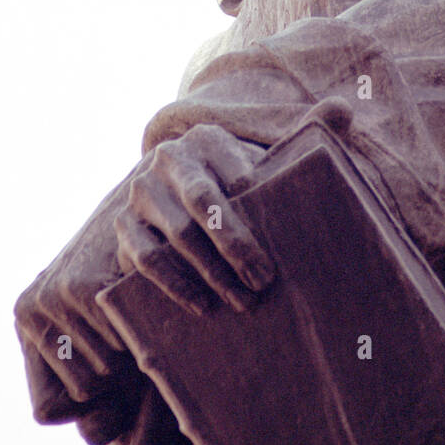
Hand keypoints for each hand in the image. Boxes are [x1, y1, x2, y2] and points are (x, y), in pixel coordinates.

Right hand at [114, 124, 273, 314]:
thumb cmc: (227, 185)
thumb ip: (273, 173)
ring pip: (178, 233)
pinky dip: (177, 285)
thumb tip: (321, 172)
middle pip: (202, 201)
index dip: (256, 209)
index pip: (234, 173)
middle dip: (235, 245)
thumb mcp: (248, 168)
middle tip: (262, 280)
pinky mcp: (124, 225)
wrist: (170, 190)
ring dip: (212, 272)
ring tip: (241, 300)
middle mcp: (169, 158)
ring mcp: (141, 191)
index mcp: (205, 139)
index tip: (279, 244)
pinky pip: (148, 258)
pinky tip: (202, 304)